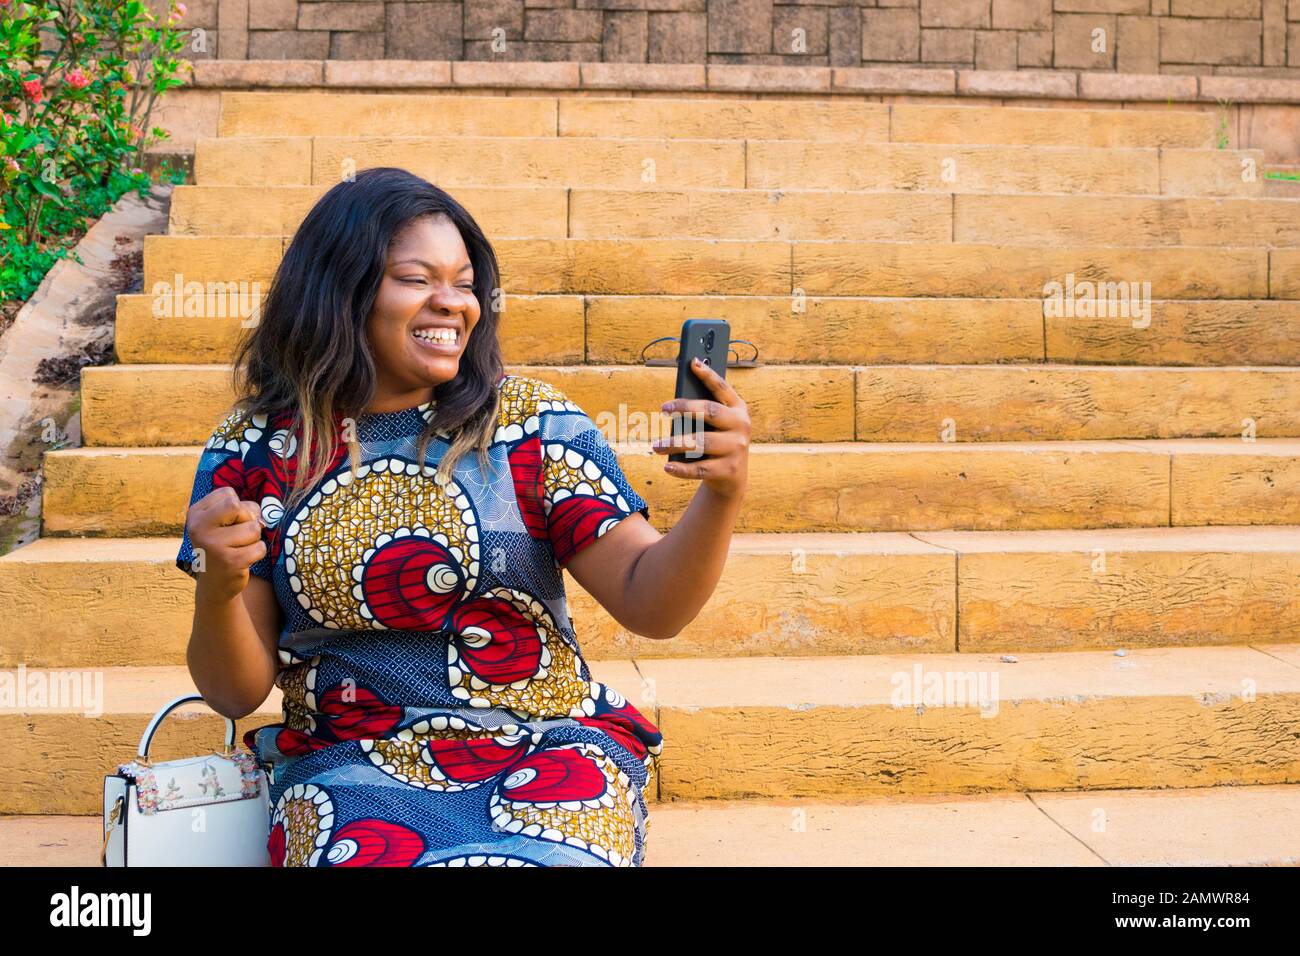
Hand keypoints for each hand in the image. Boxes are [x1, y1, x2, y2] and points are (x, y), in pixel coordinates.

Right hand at [185, 485, 267, 599]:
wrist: (215, 584)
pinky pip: (260, 547)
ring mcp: (213, 545)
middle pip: (237, 506)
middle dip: (248, 519)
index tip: (230, 523)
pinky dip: (257, 553)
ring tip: (239, 548)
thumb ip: (242, 510)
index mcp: (195, 514)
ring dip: (254, 539)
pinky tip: (243, 560)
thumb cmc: (226, 544)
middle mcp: (198, 528)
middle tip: (239, 534)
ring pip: (253, 528)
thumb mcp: (225, 522)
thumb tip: (260, 520)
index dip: (238, 507)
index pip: (228, 493)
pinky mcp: (230, 562)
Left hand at [652, 355, 749, 500]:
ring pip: (702, 442)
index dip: (708, 374)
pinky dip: (682, 469)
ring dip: (676, 443)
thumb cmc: (717, 441)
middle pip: (710, 412)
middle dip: (685, 407)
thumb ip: (703, 411)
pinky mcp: (729, 470)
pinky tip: (668, 467)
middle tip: (663, 408)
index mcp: (738, 408)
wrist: (732, 477)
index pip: (722, 388)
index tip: (692, 362)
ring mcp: (737, 448)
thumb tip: (675, 405)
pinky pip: (701, 469)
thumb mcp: (717, 424)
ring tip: (656, 446)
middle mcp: (741, 426)